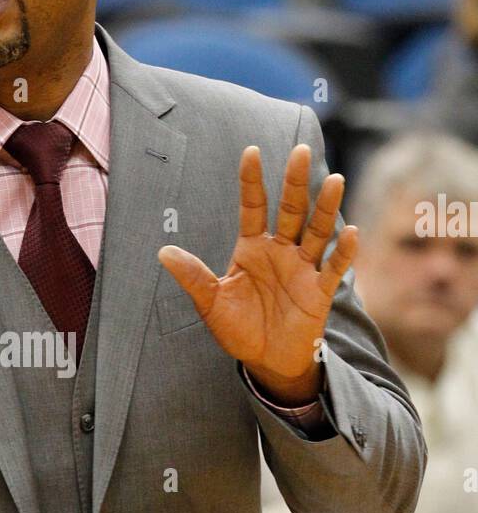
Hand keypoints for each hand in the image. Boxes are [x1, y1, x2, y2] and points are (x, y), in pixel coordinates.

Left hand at [158, 144, 357, 402]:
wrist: (265, 362)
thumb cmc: (238, 329)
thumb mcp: (210, 303)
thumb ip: (193, 277)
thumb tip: (163, 252)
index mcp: (252, 248)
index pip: (253, 207)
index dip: (252, 181)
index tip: (251, 152)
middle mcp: (280, 251)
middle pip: (291, 210)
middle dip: (295, 182)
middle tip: (301, 151)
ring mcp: (303, 268)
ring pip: (317, 231)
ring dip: (326, 208)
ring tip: (334, 181)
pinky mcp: (319, 291)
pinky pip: (334, 268)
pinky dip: (343, 252)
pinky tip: (350, 232)